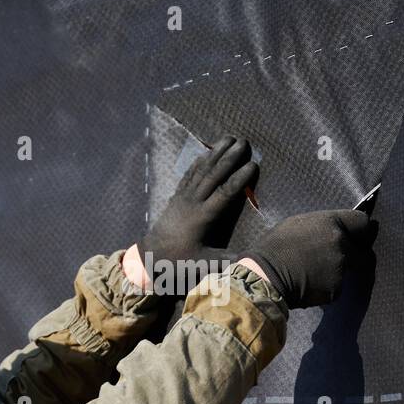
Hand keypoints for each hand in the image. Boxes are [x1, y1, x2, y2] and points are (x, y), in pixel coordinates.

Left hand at [136, 136, 258, 293]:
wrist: (149, 257)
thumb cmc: (177, 261)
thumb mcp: (203, 264)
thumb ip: (226, 260)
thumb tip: (251, 259)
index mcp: (202, 217)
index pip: (224, 193)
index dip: (239, 178)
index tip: (253, 165)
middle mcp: (193, 202)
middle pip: (213, 175)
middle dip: (229, 157)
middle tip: (244, 142)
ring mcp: (183, 197)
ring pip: (201, 171)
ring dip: (215, 153)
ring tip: (228, 138)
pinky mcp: (176, 197)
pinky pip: (188, 175)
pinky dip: (198, 162)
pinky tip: (205, 153)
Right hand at [242, 210, 377, 308]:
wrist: (264, 277)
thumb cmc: (275, 247)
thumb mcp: (298, 224)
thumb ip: (322, 225)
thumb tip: (336, 228)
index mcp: (332, 223)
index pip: (363, 223)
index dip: (362, 230)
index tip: (360, 236)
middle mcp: (342, 244)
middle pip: (361, 249)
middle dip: (352, 252)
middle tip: (332, 256)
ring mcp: (341, 268)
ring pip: (349, 268)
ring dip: (338, 269)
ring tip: (314, 270)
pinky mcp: (336, 289)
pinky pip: (337, 285)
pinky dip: (328, 285)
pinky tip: (311, 283)